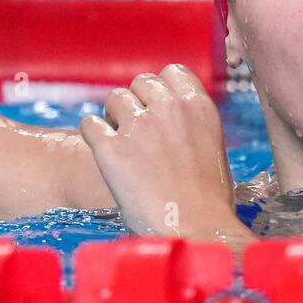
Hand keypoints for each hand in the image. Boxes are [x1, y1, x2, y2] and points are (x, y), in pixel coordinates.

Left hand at [80, 64, 253, 243]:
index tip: (157, 106)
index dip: (161, 87)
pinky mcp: (111, 149)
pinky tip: (101, 151)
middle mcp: (168, 108)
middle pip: (140, 82)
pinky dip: (92, 135)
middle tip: (135, 128)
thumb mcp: (213, 149)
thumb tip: (175, 124)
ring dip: (114, 116)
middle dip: (136, 102)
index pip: (172, 72)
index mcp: (198, 106)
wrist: (196, 230)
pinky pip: (89, 124)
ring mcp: (138, 126)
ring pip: (114, 98)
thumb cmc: (210, 202)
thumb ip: (191, 126)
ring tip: (119, 141)